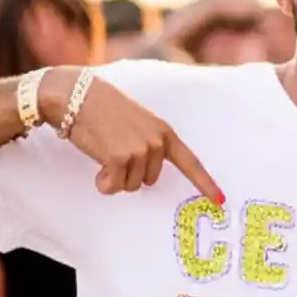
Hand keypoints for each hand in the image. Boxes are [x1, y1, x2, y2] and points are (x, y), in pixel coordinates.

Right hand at [38, 69, 222, 201]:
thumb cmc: (104, 111)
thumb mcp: (138, 124)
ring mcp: (140, 150)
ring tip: (104, 150)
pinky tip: (96, 163)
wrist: (77, 96)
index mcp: (165, 133)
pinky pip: (113, 186)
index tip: (219, 200)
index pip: (191, 163)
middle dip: (129, 172)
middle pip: (148, 180)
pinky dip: (102, 182)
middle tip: (113, 149)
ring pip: (130, 185)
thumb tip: (149, 176)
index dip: (205, 183)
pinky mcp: (119, 158)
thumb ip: (150, 145)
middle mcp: (157, 143)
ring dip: (114, 175)